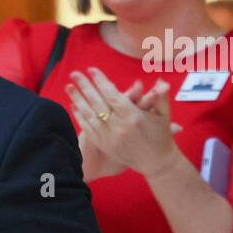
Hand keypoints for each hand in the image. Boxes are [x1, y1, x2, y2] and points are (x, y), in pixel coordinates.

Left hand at [67, 71, 182, 180]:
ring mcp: (109, 137)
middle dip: (84, 86)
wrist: (155, 162)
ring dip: (77, 99)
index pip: (112, 95)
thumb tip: (161, 80)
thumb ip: (160, 96)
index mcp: (133, 117)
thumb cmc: (161, 135)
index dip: (100, 82)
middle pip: (97, 103)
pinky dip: (80, 116)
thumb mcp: (164, 115)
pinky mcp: (104, 145)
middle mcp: (119, 127)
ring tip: (68, 87)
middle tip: (74, 73)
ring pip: (89, 115)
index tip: (91, 70)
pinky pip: (88, 128)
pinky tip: (73, 105)